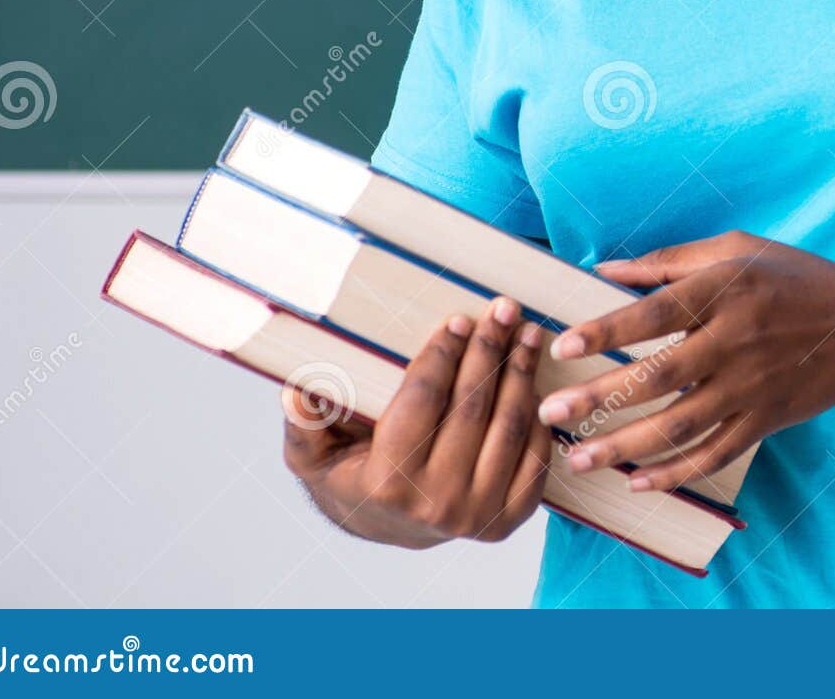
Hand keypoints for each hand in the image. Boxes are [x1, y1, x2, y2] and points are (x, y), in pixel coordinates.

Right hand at [281, 297, 551, 548]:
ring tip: (528, 333)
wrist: (390, 525)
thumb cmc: (352, 473)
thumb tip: (296, 392)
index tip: (457, 319)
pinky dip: (539, 414)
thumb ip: (306, 421)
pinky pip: (535, 457)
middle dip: (490, 349)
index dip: (443, 354)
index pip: (423, 400)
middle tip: (503, 308)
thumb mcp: (314, 451)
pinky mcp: (509, 518)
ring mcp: (476, 515)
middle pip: (472, 407)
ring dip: (522, 372)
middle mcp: (435, 503)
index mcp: (387, 482)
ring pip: (509, 426)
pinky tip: (536, 379)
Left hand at [535, 232, 834, 491]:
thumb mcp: (737, 249)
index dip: (607, 330)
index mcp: (726, 290)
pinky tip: (637, 482)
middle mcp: (735, 341)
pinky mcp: (765, 420)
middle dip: (598, 398)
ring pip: (680, 426)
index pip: (655, 313)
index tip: (563, 345)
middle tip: (550, 412)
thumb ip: (670, 260)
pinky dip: (675, 472)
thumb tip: (606, 268)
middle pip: (657, 377)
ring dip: (624, 447)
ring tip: (578, 459)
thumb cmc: (795, 276)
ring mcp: (751, 387)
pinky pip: (714, 454)